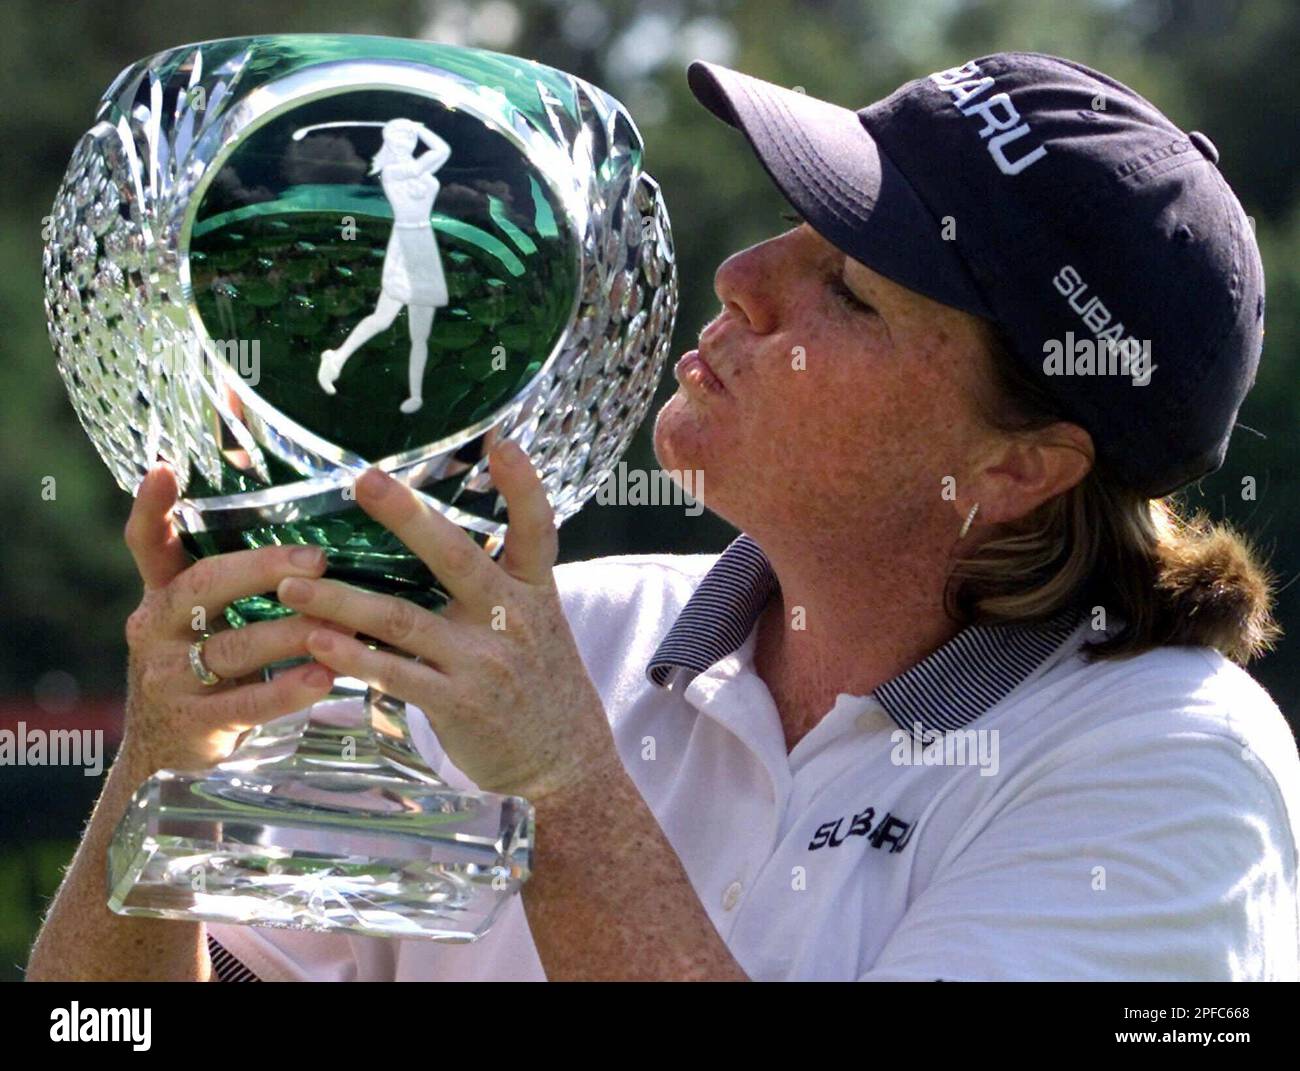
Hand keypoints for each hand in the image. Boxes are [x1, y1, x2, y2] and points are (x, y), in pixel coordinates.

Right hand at [120, 464, 355, 772]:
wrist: (166, 752)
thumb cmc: (204, 667)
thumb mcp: (206, 620)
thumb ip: (236, 580)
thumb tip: (311, 532)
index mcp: (161, 595)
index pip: (147, 545)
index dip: (152, 508)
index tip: (165, 470)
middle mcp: (156, 630)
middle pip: (204, 588)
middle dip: (261, 569)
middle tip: (317, 558)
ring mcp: (168, 679)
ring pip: (234, 646)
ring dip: (290, 632)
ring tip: (341, 621)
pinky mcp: (192, 724)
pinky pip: (244, 703)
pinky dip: (287, 689)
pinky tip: (325, 676)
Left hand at [278, 442, 619, 801]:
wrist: (565, 767)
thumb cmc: (543, 690)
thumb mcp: (540, 629)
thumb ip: (503, 588)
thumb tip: (449, 545)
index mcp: (537, 594)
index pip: (537, 531)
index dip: (523, 487)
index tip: (500, 443)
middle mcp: (513, 620)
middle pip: (456, 558)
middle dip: (407, 517)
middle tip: (364, 481)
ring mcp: (484, 663)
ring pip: (401, 620)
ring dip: (340, 598)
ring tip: (290, 581)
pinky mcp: (457, 703)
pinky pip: (394, 675)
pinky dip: (350, 657)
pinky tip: (315, 642)